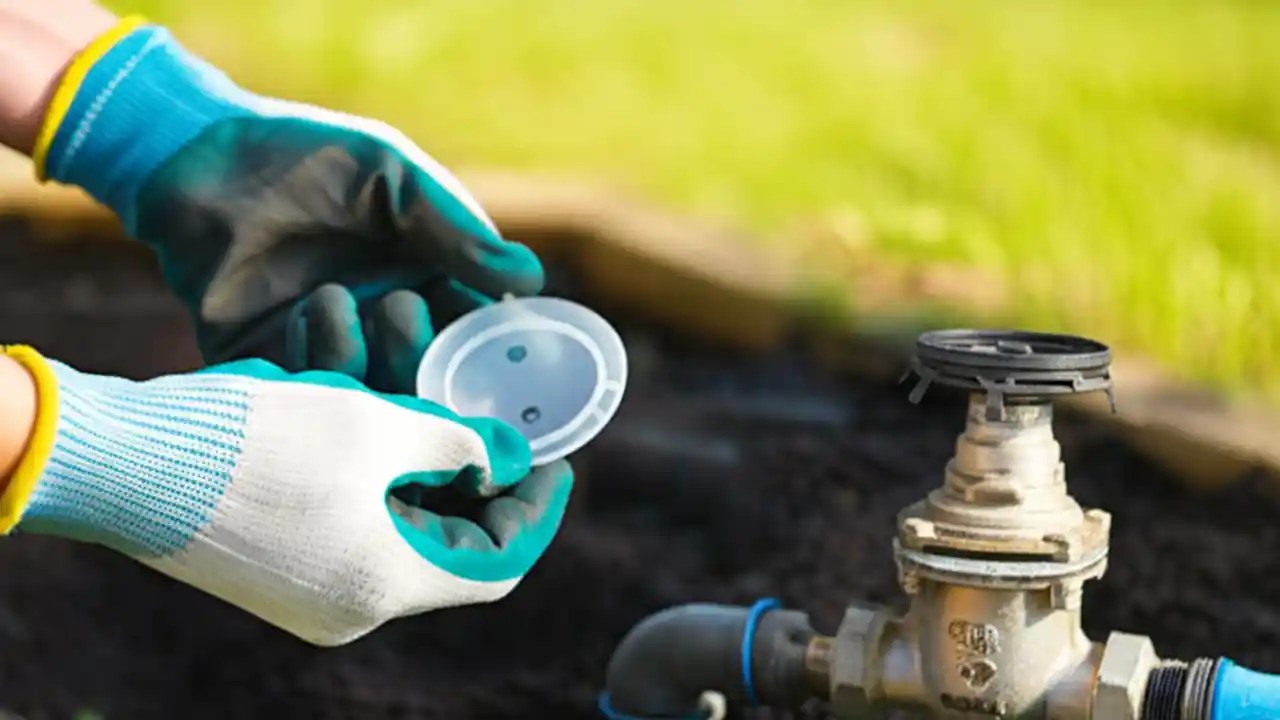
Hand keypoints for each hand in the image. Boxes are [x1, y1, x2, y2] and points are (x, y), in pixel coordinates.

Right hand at [0, 345, 573, 645]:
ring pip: (402, 530)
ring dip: (426, 469)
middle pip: (452, 547)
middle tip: (498, 423)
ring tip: (440, 410)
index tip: (554, 455)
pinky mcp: (280, 569)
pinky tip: (379, 422)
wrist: (123, 463)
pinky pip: (356, 527)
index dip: (536, 506)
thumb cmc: (252, 443)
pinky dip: (379, 479)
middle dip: (481, 480)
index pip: (498, 561)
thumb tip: (509, 458)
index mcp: (386, 585)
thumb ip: (458, 444)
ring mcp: (311, 593)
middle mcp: (352, 606)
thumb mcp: (376, 428)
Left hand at [34, 17, 543, 391]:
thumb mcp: (393, 178)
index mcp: (427, 286)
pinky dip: (311, 367)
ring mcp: (327, 354)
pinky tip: (302, 310)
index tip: (498, 356)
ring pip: (368, 398)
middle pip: (426, 381)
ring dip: (359, 355)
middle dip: (420, 355)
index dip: (491, 356)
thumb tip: (530, 282)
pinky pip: (304, 399)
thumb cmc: (306, 155)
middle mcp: (382, 330)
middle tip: (401, 305)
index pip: (475, 339)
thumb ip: (455, 231)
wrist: (196, 157)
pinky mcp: (267, 371)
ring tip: (331, 294)